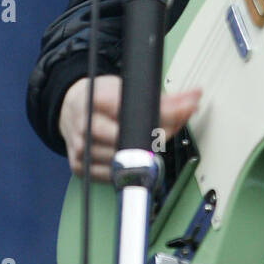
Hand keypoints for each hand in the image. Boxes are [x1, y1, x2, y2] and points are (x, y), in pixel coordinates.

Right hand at [58, 74, 201, 181]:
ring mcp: (82, 149)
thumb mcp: (126, 87)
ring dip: (146, 156)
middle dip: (159, 136)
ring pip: (123, 160)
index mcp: (97, 100)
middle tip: (172, 129)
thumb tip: (192, 99)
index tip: (181, 114)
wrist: (71, 108)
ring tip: (156, 144)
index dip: (163, 116)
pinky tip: (136, 159)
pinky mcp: (80, 168)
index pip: (135, 111)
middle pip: (130, 138)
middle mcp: (87, 126)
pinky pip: (111, 176)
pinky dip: (129, 169)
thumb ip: (159, 97)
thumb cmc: (100, 97)